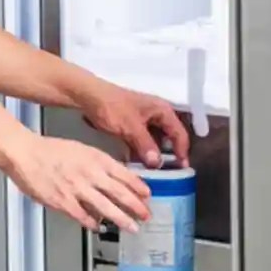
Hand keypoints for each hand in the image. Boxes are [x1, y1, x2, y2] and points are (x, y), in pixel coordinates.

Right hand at [5, 134, 150, 232]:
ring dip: (122, 219)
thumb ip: (99, 165)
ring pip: (106, 207)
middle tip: (146, 215)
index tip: (147, 196)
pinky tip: (98, 226)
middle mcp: (90, 174)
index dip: (138, 187)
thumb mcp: (81, 150)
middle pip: (120, 193)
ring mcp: (77, 189)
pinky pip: (83, 216)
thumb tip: (114, 179)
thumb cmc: (50, 151)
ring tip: (132, 227)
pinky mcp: (63, 201)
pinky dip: (92, 223)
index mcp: (96, 159)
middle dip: (136, 206)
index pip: (124, 174)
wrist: (25, 153)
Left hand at [77, 82, 191, 167]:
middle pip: (169, 138)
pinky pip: (142, 141)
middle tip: (168, 174)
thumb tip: (157, 164)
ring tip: (153, 172)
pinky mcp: (132, 125)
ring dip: (153, 155)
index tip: (182, 170)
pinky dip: (142, 152)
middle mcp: (157, 114)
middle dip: (168, 155)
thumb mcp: (131, 128)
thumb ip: (146, 146)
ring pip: (155, 141)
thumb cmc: (112, 107)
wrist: (87, 96)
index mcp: (162, 111)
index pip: (179, 134)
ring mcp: (144, 120)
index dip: (182, 152)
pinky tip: (138, 164)